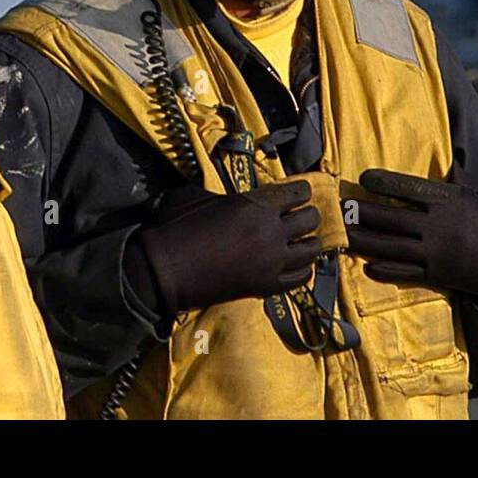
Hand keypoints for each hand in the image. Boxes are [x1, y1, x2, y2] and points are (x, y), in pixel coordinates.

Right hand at [138, 180, 320, 312]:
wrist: (165, 270)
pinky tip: (296, 265)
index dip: (300, 191)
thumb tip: (225, 197)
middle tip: (298, 217)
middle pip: (310, 219)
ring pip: (312, 248)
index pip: (298, 192)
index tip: (297, 194)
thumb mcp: (196, 195)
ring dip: (309, 242)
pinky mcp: (266, 286)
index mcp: (256, 204)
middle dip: (307, 215)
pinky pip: (301, 278)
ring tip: (301, 241)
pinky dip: (303, 270)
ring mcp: (272, 261)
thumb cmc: (176, 228)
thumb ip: (221, 194)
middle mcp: (271, 231)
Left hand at [346, 169, 477, 300]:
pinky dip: (384, 269)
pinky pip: (404, 272)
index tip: (363, 178)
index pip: (408, 187)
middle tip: (339, 207)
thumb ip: (450, 176)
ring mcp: (436, 252)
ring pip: (390, 247)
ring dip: (363, 241)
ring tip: (343, 234)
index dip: (383, 181)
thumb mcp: (473, 191)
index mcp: (448, 199)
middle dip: (362, 213)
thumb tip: (441, 145)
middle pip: (391, 218)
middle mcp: (438, 225)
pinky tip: (366, 265)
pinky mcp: (437, 275)